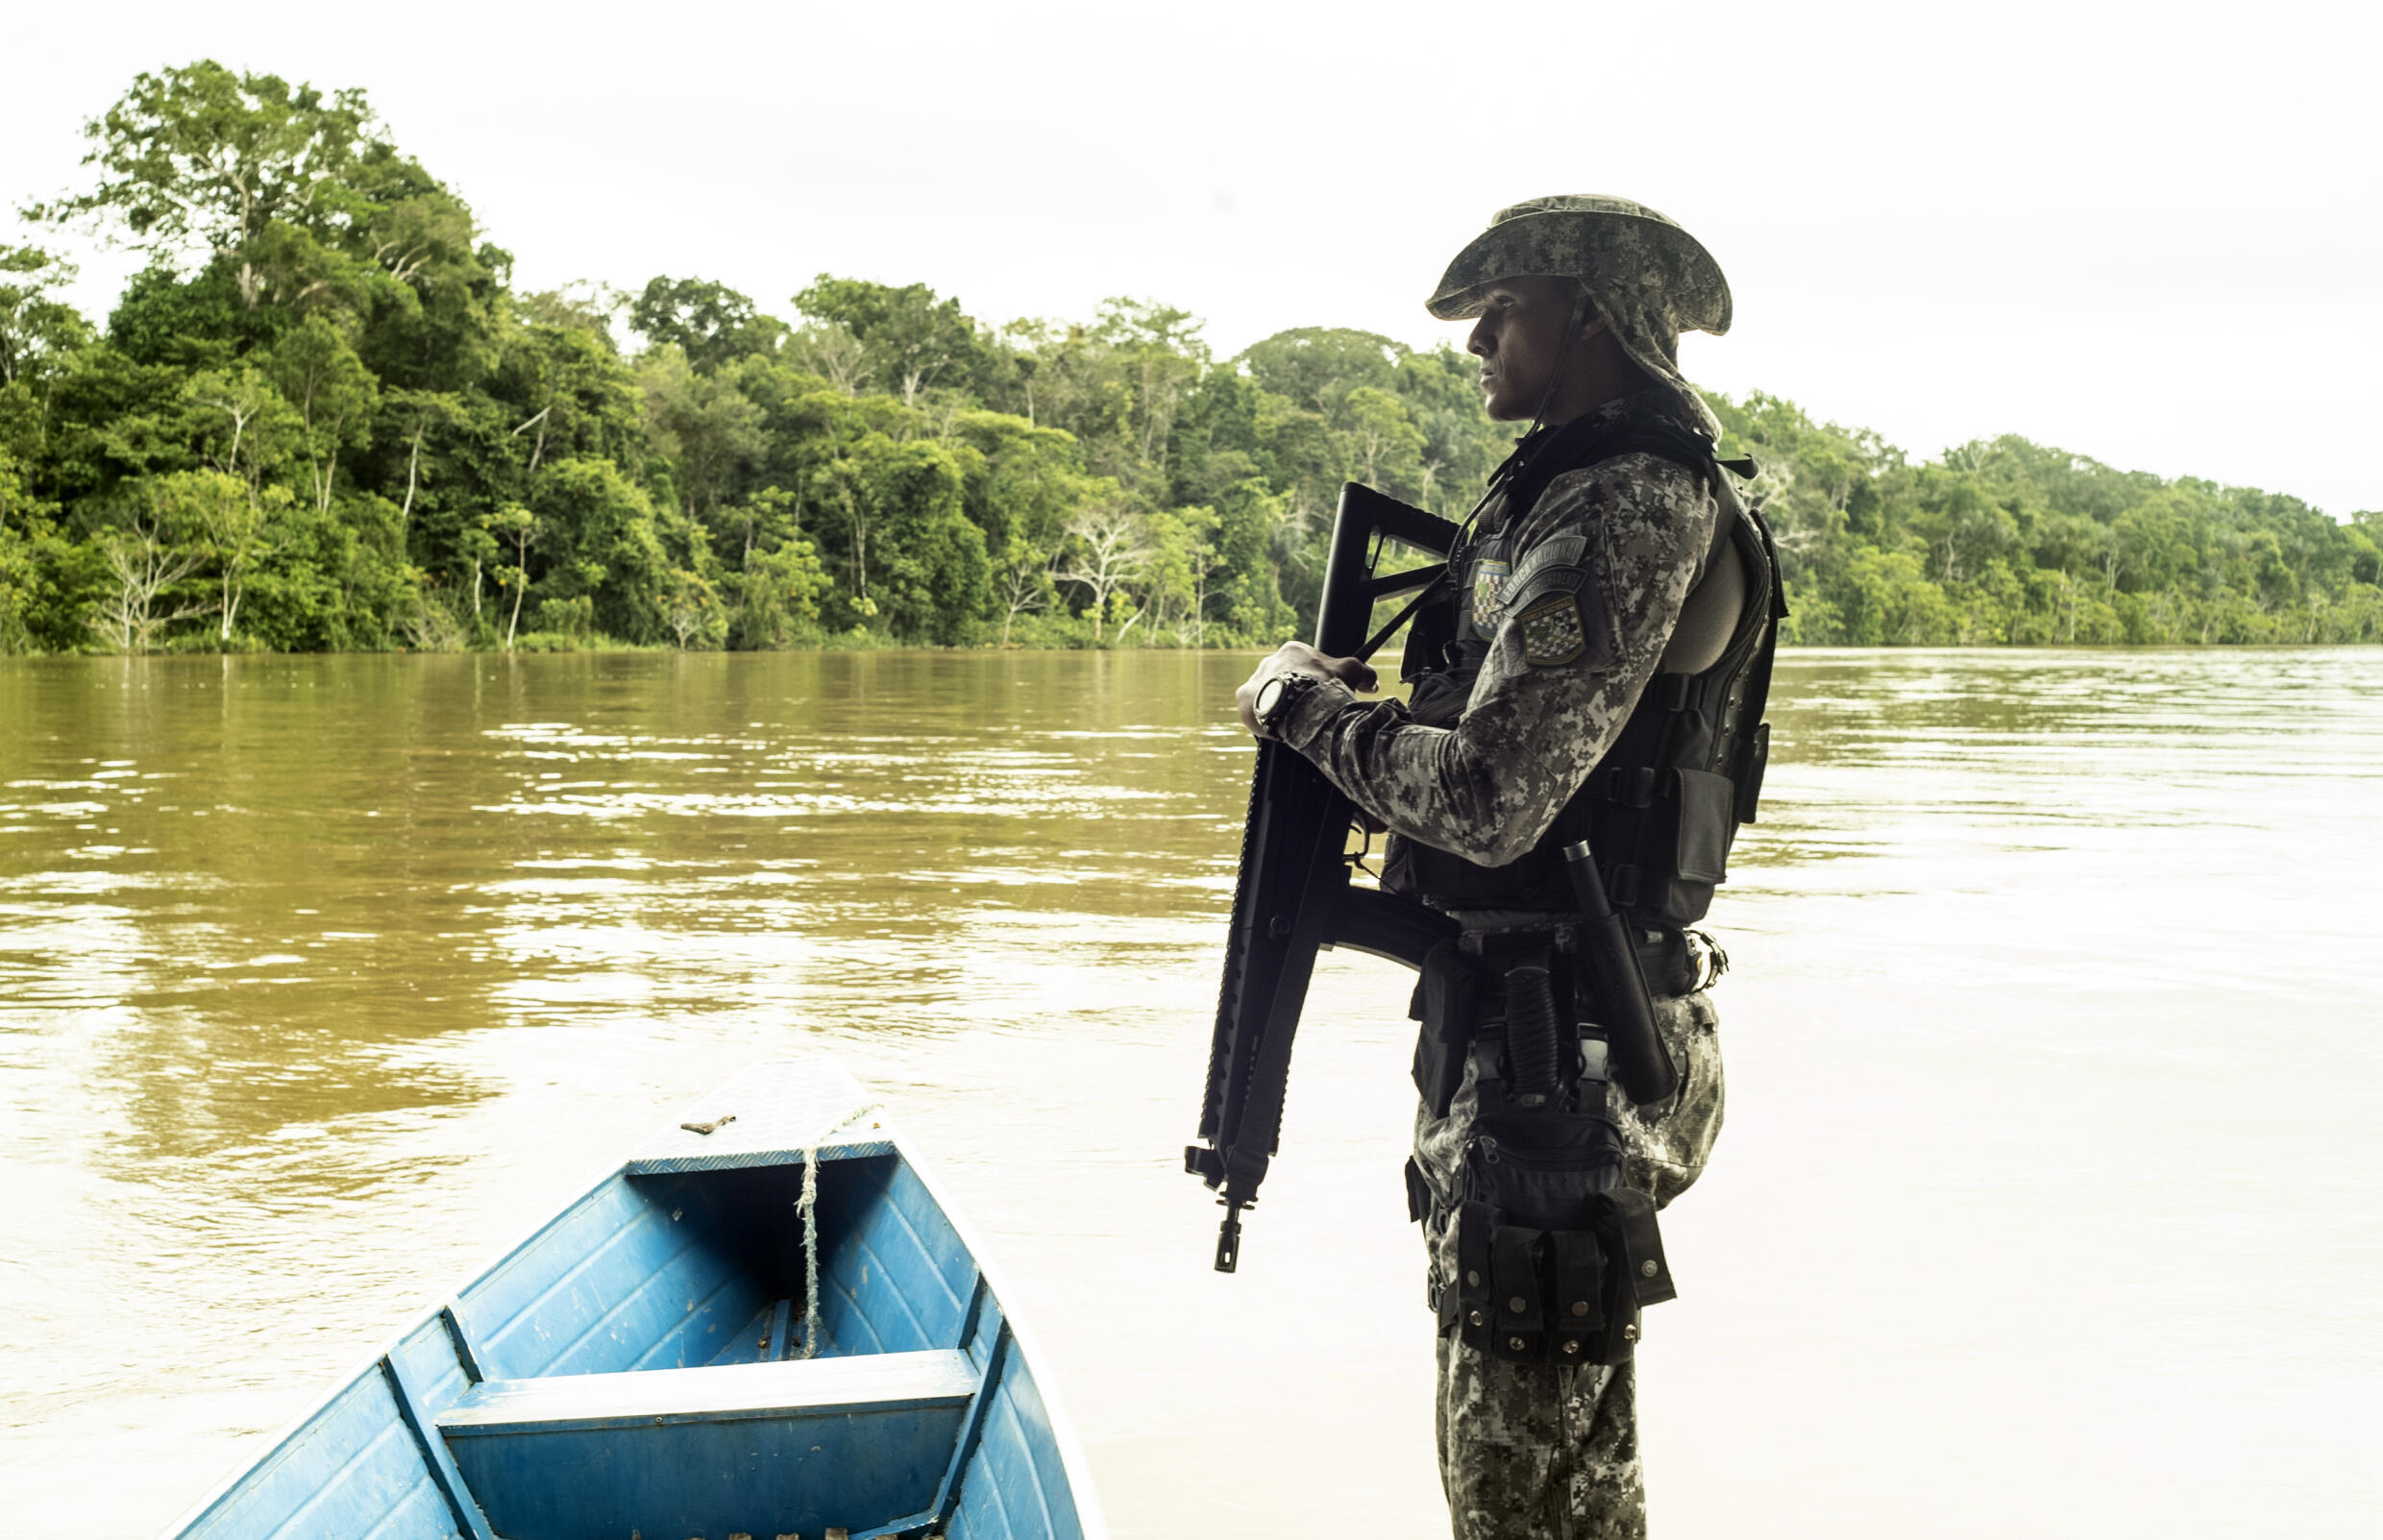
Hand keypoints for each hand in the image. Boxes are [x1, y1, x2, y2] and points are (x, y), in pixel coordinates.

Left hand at [1235, 642, 1376, 738]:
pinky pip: (1250, 709)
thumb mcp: (1351, 673)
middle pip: (1282, 679)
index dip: (1311, 684)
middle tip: (1304, 712)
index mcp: (1293, 651)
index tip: (1318, 698)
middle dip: (1292, 694)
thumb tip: (1372, 683)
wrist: (1300, 703)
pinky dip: (1260, 718)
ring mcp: (1255, 679)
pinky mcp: (1243, 698)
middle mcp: (1270, 660)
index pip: (1301, 667)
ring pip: (1264, 694)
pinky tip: (1273, 727)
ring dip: (1275, 706)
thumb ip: (1364, 674)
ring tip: (1289, 722)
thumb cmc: (1325, 686)